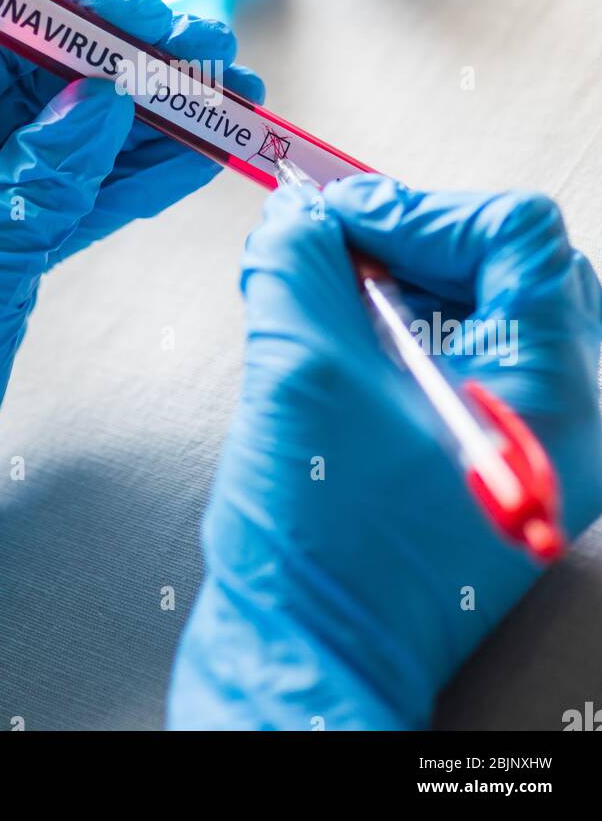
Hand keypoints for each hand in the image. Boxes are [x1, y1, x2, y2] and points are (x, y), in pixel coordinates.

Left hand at [0, 0, 262, 713]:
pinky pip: (77, 198)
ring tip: (235, 102)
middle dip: (133, 64)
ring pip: (73, 139)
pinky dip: (135, 180)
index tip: (152, 17)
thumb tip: (102, 93)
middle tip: (219, 57)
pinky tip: (197, 157)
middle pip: (43, 82)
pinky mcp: (4, 248)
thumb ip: (35, 184)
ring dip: (152, 120)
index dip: (76, 20)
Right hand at [169, 176, 601, 730]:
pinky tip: (353, 345)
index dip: (419, 211)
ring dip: (414, 285)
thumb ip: (297, 264)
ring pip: (495, 309)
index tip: (343, 223)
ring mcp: (539, 445)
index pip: (515, 234)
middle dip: (415, 244)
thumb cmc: (324, 555)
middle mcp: (568, 421)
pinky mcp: (502, 460)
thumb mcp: (298, 372)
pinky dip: (417, 332)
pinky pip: (479, 360)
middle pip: (513, 266)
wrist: (314, 654)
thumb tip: (298, 214)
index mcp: (549, 396)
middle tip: (340, 252)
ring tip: (335, 301)